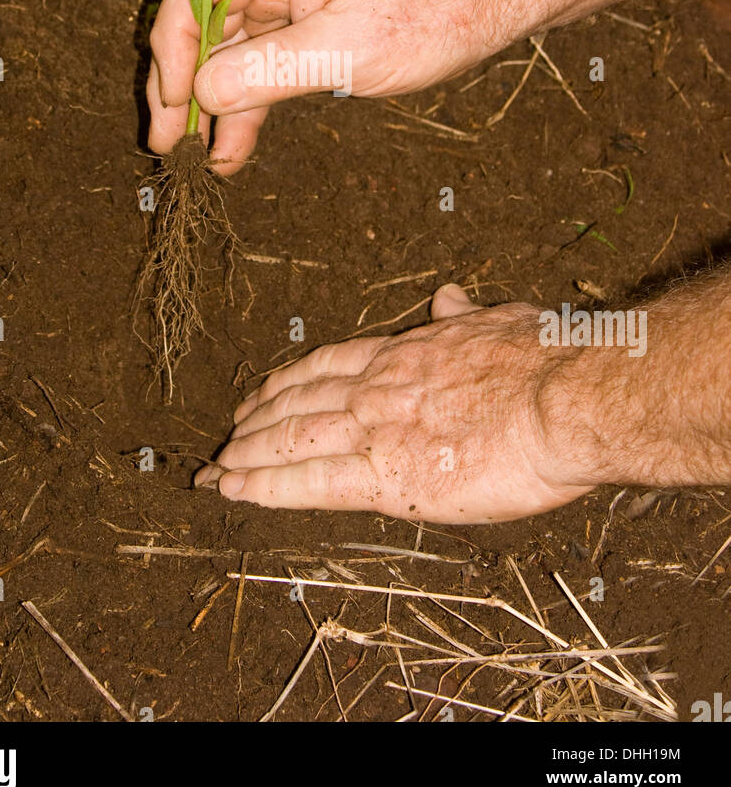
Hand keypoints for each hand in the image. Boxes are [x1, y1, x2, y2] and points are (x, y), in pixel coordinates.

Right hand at [147, 0, 498, 173]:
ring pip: (229, 49)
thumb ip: (269, 71)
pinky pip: (261, 64)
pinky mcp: (309, 25)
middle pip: (202, 20)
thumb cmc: (430, 15)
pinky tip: (233, 149)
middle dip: (183, 83)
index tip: (175, 101)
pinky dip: (247, 104)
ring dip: (213, 104)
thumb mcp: (346, 51)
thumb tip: (203, 95)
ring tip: (196, 160)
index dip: (174, 45)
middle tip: (166, 142)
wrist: (488, 2)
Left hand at [194, 285, 597, 522]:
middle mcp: (380, 387)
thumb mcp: (500, 319)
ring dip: (248, 454)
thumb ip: (464, 315)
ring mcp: (377, 430)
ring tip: (217, 467)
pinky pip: (311, 484)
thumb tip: (448, 295)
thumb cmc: (549, 358)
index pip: (328, 364)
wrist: (568, 396)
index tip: (263, 392)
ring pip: (292, 440)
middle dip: (257, 420)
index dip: (288, 380)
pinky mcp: (389, 477)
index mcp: (408, 353)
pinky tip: (234, 491)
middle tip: (227, 435)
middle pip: (298, 401)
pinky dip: (264, 487)